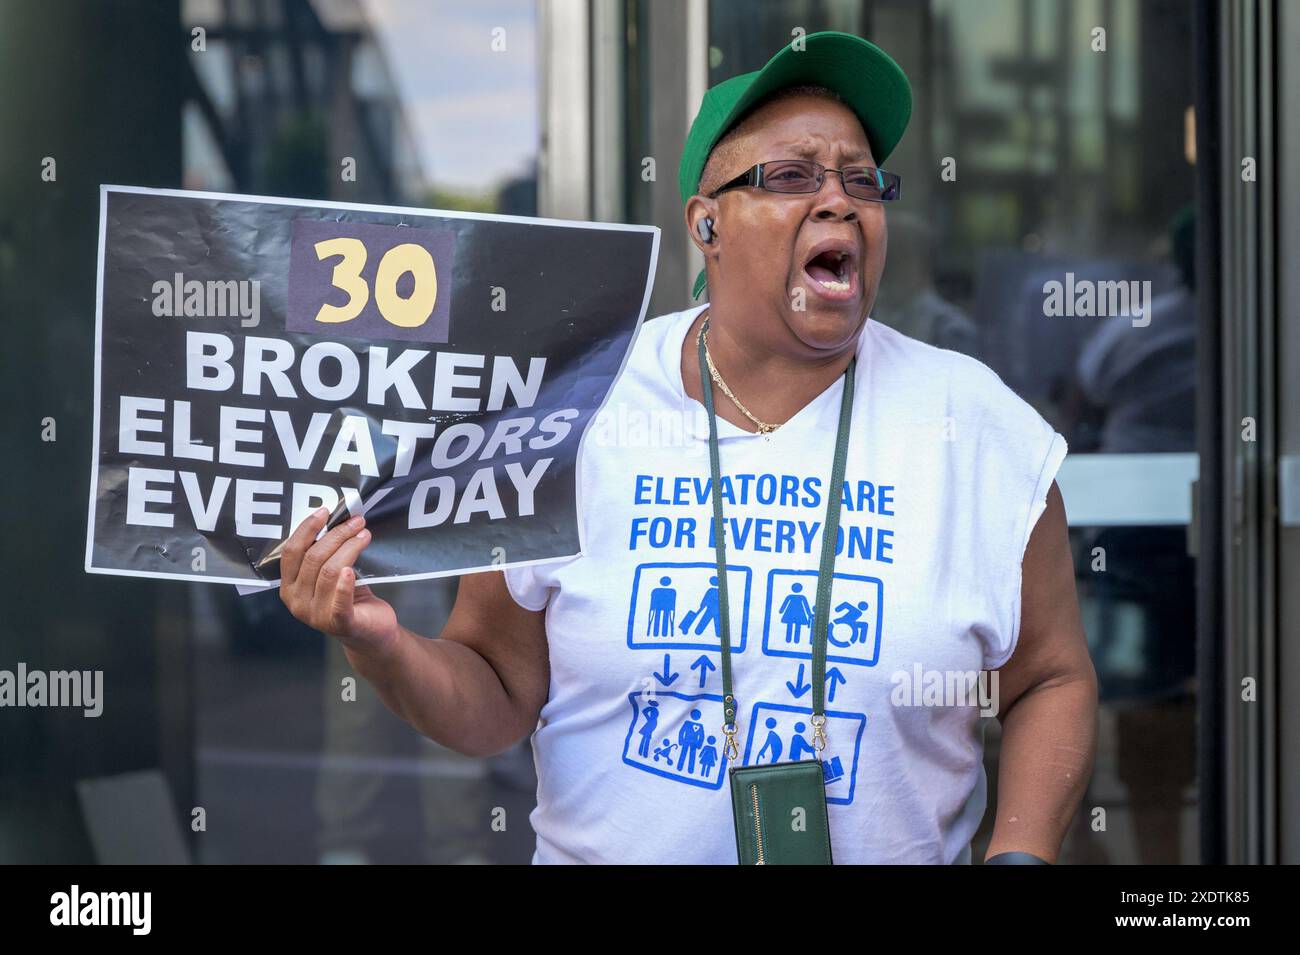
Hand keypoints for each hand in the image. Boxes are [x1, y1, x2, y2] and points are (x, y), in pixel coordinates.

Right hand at [279, 507, 398, 654]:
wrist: (370, 632)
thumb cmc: (349, 598)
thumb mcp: (330, 575)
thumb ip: (323, 555)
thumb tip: (334, 519)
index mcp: (289, 587)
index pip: (292, 552)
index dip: (307, 529)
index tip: (325, 511)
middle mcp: (297, 602)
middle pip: (313, 559)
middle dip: (336, 535)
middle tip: (356, 521)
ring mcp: (315, 615)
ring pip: (330, 572)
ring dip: (350, 548)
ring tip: (364, 535)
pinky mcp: (338, 623)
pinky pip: (340, 601)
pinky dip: (345, 584)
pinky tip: (351, 571)